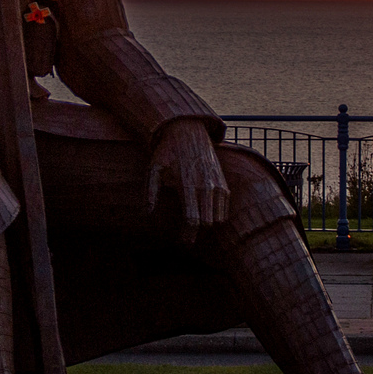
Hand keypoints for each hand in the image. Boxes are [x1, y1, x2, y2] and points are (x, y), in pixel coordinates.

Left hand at [147, 119, 228, 243]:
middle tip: (186, 237)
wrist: (188, 131)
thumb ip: (150, 192)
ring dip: (207, 224)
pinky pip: (225, 209)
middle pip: (207, 223)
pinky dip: (217, 215)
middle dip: (197, 233)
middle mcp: (206, 186)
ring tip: (194, 223)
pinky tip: (204, 213)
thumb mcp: (153, 168)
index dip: (188, 236)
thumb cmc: (167, 151)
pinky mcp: (224, 182)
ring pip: (218, 218)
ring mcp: (217, 184)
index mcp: (187, 185)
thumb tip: (147, 213)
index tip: (182, 242)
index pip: (192, 220)